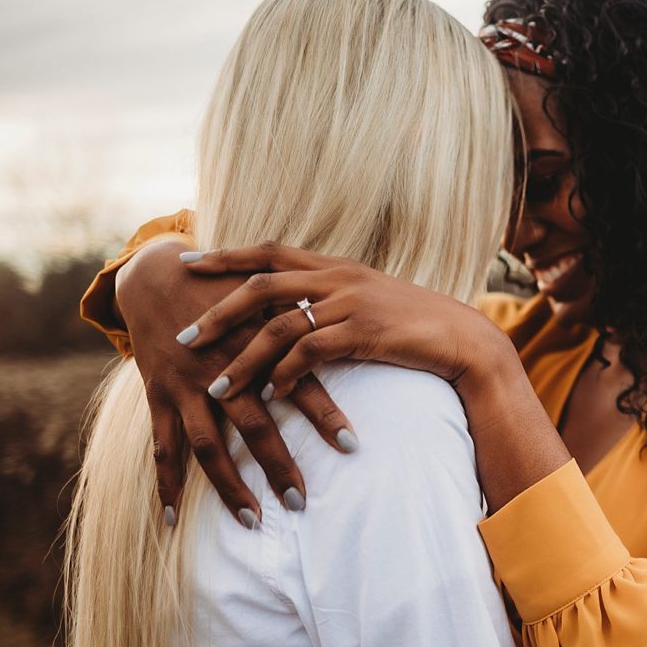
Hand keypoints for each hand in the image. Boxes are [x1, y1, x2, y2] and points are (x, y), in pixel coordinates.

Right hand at [115, 239, 354, 523]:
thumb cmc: (228, 289)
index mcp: (256, 343)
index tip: (351, 445)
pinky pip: (162, 446)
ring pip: (208, 445)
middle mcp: (222, 369)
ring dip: (229, 486)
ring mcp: (187, 386)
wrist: (159, 274)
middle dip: (278, 465)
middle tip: (301, 501)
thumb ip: (306, 318)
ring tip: (254, 521)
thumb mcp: (268, 296)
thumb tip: (359, 332)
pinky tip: (171, 517)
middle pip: (254, 425)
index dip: (324, 415)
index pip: (297, 383)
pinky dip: (165, 482)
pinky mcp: (159, 396)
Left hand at [174, 242, 502, 398]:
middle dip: (216, 313)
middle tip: (183, 337)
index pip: (268, 252)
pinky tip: (273, 393)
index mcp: (336, 266)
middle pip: (259, 285)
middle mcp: (338, 278)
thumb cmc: (417, 325)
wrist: (463, 338)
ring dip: (243, 360)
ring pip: (277, 326)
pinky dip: (285, 375)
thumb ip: (333, 299)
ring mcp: (350, 303)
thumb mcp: (371, 301)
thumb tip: (299, 312)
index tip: (186, 263)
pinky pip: (309, 353)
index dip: (225, 256)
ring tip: (218, 386)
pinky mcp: (362, 333)